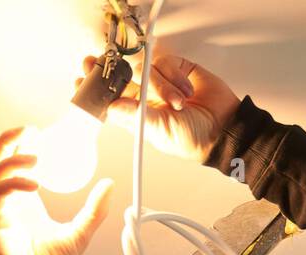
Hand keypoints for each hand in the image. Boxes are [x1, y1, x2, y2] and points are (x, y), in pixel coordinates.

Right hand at [0, 127, 114, 254]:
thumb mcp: (78, 234)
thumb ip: (93, 210)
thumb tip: (109, 185)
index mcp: (23, 203)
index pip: (17, 164)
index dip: (25, 144)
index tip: (40, 132)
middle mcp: (6, 204)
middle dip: (11, 140)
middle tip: (31, 131)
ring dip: (14, 159)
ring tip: (36, 158)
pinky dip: (13, 183)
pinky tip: (33, 183)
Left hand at [75, 50, 240, 163]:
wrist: (224, 129)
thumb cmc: (193, 140)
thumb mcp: (160, 132)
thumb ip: (136, 116)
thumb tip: (111, 106)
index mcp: (137, 116)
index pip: (111, 99)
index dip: (96, 90)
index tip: (82, 80)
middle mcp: (146, 98)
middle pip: (120, 77)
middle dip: (108, 70)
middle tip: (95, 62)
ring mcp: (160, 82)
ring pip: (145, 70)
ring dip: (162, 86)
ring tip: (178, 103)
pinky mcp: (176, 69)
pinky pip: (164, 63)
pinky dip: (174, 77)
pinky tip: (186, 91)